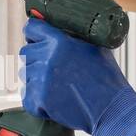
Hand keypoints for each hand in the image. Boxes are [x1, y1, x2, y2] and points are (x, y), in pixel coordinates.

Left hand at [19, 19, 135, 135]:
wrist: (110, 108)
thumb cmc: (105, 78)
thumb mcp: (93, 46)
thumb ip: (72, 35)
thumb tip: (58, 27)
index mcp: (59, 42)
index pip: (31, 28)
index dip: (34, 34)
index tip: (36, 39)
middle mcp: (47, 58)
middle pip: (25, 52)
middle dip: (36, 58)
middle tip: (52, 68)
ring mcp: (41, 80)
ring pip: (25, 74)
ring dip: (36, 79)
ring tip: (55, 85)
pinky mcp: (39, 100)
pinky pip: (27, 96)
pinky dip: (37, 99)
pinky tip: (54, 98)